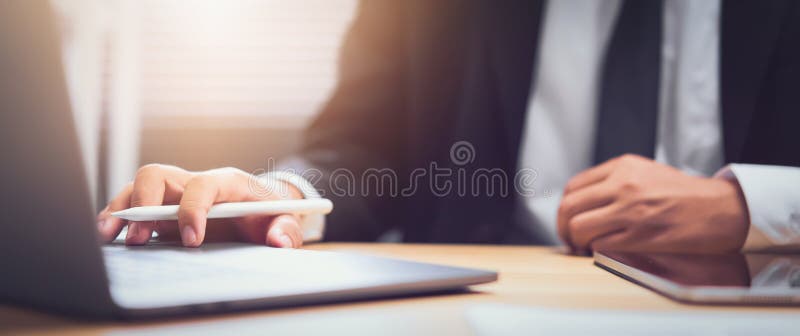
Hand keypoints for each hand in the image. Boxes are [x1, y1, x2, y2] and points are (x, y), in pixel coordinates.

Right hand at [96, 164, 304, 247]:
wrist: (261, 208)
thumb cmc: (269, 212)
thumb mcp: (286, 219)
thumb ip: (286, 229)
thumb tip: (279, 240)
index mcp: (227, 181)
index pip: (203, 184)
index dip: (193, 209)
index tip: (192, 239)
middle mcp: (193, 182)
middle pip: (158, 175)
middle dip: (145, 203)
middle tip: (140, 237)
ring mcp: (173, 194)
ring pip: (137, 187)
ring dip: (121, 209)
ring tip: (109, 235)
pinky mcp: (160, 209)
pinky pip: (131, 205)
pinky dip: (116, 217)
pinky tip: (108, 236)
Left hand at [557, 154, 748, 253]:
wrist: (721, 209)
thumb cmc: (686, 194)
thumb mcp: (645, 172)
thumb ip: (614, 181)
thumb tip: (584, 200)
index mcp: (623, 167)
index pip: (573, 186)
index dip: (565, 207)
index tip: (568, 217)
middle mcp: (623, 185)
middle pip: (569, 207)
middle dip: (562, 226)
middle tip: (569, 237)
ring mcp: (631, 210)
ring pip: (580, 227)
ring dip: (576, 241)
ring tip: (583, 246)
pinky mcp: (640, 235)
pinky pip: (600, 245)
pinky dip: (595, 250)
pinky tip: (601, 251)